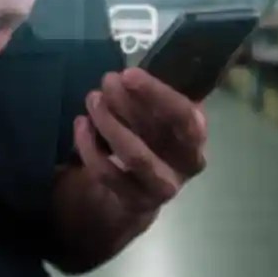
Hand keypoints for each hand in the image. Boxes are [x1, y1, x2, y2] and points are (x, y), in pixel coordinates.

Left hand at [73, 68, 208, 216]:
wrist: (137, 190)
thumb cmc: (148, 140)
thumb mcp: (153, 116)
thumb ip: (145, 100)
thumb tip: (120, 79)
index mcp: (196, 135)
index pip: (184, 114)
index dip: (157, 93)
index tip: (128, 74)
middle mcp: (187, 163)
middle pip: (159, 134)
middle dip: (128, 103)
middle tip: (106, 81)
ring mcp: (163, 187)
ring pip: (134, 155)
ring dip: (109, 123)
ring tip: (92, 100)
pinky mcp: (137, 202)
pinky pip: (109, 173)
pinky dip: (90, 147)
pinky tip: (82, 125)